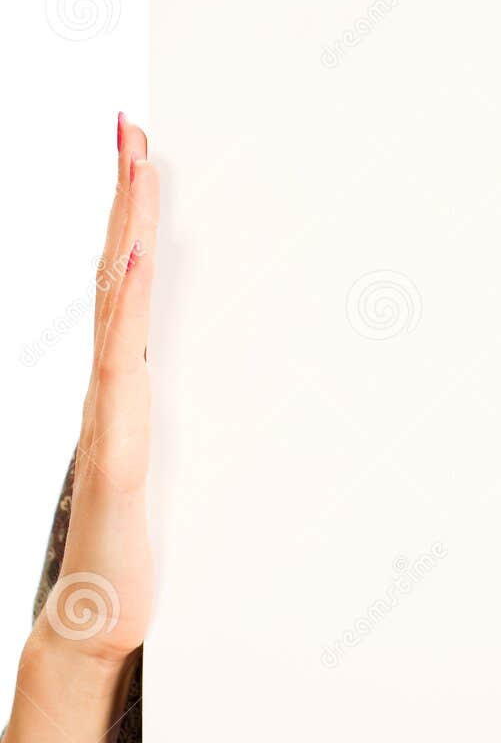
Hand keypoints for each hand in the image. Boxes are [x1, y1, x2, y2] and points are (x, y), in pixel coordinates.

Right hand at [30, 113, 158, 667]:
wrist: (97, 618)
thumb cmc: (122, 539)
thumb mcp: (148, 456)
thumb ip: (148, 410)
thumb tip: (161, 366)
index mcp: (121, 378)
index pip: (125, 276)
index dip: (129, 212)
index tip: (135, 151)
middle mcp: (109, 382)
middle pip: (116, 271)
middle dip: (123, 195)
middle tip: (127, 124)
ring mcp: (108, 411)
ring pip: (117, 303)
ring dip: (126, 230)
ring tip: (134, 165)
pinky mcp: (116, 447)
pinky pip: (120, 362)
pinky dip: (126, 305)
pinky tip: (135, 257)